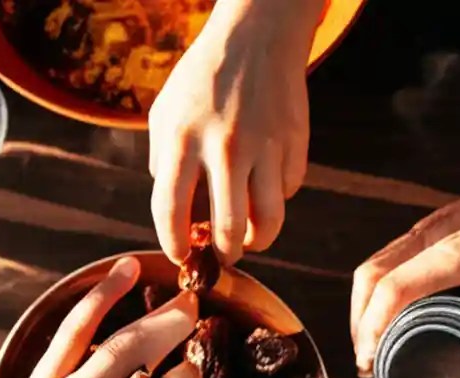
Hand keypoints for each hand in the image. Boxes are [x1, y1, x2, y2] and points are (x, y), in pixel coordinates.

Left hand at [149, 0, 321, 264]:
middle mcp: (224, 147)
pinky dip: (277, 198)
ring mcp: (264, 146)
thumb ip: (165, 164)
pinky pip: (287, 191)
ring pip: (268, 221)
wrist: (255, 37)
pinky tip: (264, 187)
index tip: (180, 255)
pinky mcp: (294, 144)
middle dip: (222, 256)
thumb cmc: (203, 80)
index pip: (170, 212)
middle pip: (227, 229)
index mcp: (183, 139)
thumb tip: (179, 214)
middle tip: (220, 257)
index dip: (173, 245)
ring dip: (257, 241)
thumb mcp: (165, 114)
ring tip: (248, 240)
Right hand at [350, 160, 459, 377]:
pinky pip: (391, 254)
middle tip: (366, 361)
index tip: (368, 363)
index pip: (393, 289)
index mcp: (457, 253)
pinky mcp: (436, 224)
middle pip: (369, 277)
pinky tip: (392, 308)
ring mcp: (431, 226)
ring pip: (375, 263)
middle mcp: (433, 235)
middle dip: (358, 322)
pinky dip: (379, 285)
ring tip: (372, 339)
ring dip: (364, 302)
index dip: (371, 328)